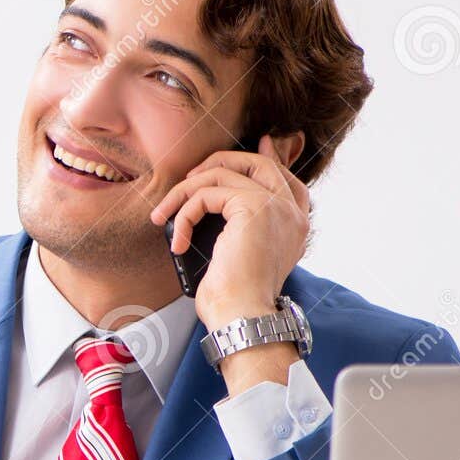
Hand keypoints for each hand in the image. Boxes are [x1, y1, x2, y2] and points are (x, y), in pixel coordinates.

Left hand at [149, 133, 310, 329]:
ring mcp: (275, 206)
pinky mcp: (253, 207)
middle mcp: (291, 212)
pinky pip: (207, 193)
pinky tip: (178, 239)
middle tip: (189, 177)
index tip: (261, 144)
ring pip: (224, 173)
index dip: (271, 158)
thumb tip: (220, 206)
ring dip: (185, 191)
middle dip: (219, 161)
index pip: (287, 179)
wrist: (242, 315)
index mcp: (294, 224)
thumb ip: (240, 227)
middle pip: (259, 163)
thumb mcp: (240, 256)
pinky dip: (183, 213)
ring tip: (165, 214)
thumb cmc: (236, 298)